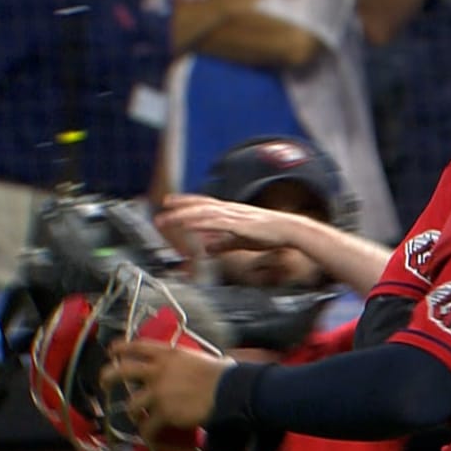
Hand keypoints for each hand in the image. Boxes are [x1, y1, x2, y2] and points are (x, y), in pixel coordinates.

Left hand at [102, 339, 233, 440]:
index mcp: (168, 354)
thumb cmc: (224, 375)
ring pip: (131, 404)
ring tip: (137, 417)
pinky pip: (148, 426)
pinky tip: (150, 435)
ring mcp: (158, 392)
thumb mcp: (201, 360)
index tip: (111, 350)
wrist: (230, 391)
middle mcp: (158, 371)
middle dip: (108, 377)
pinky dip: (147, 432)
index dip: (121, 348)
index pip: (137, 346)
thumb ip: (187, 364)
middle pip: (121, 371)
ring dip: (133, 412)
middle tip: (104, 383)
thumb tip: (193, 369)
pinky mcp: (164, 412)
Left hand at [154, 194, 309, 254]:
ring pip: (203, 212)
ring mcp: (234, 215)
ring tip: (167, 219)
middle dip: (179, 207)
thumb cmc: (270, 234)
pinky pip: (215, 222)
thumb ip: (222, 244)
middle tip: (161, 210)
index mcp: (231, 211)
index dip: (186, 201)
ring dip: (183, 215)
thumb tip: (206, 249)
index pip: (204, 203)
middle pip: (199, 205)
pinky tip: (189, 226)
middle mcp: (230, 209)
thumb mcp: (240, 240)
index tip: (169, 201)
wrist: (290, 230)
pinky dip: (200, 223)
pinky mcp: (239, 223)